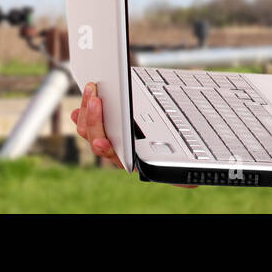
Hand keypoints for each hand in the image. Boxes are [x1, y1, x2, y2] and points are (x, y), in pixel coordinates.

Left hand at [70, 82, 197, 186]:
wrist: (163, 144)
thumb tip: (191, 182)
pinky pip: (85, 122)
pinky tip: (80, 104)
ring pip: (87, 130)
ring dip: (86, 110)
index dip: (106, 149)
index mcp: (131, 160)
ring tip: (91, 89)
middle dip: (94, 119)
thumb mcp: (180, 163)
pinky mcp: (101, 126)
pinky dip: (81, 112)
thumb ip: (182, 175)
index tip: (101, 142)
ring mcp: (106, 139)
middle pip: (96, 139)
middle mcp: (115, 153)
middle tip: (96, 98)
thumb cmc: (172, 154)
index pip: (115, 157)